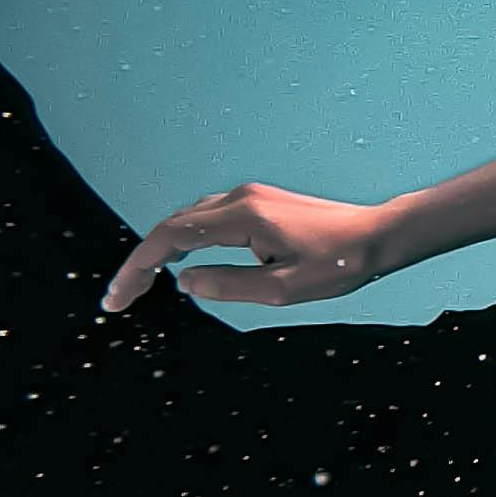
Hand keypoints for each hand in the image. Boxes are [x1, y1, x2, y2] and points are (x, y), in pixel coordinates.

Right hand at [104, 183, 393, 309]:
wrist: (377, 235)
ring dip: (160, 249)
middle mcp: (240, 198)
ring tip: (142, 284)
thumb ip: (229, 286)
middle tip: (120, 299)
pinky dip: (183, 239)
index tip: (118, 298)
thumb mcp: (283, 289)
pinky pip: (207, 219)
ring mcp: (250, 197)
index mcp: (243, 216)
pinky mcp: (259, 203)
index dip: (138, 267)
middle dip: (141, 262)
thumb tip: (185, 282)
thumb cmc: (338, 264)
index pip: (171, 237)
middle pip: (172, 225)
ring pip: (188, 219)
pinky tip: (178, 261)